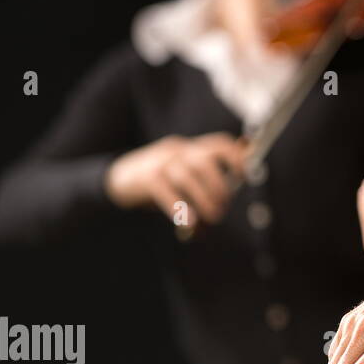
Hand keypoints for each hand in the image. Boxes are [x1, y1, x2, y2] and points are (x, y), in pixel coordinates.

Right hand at [104, 132, 247, 224]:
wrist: (117, 179)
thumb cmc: (161, 180)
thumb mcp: (185, 172)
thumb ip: (207, 179)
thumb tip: (232, 192)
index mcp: (191, 147)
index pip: (219, 143)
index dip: (236, 158)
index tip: (245, 176)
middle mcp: (177, 150)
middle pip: (204, 161)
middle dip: (219, 186)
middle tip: (223, 207)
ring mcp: (160, 162)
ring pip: (187, 176)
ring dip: (204, 198)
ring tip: (213, 216)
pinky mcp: (145, 178)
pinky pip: (165, 190)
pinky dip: (179, 206)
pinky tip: (189, 221)